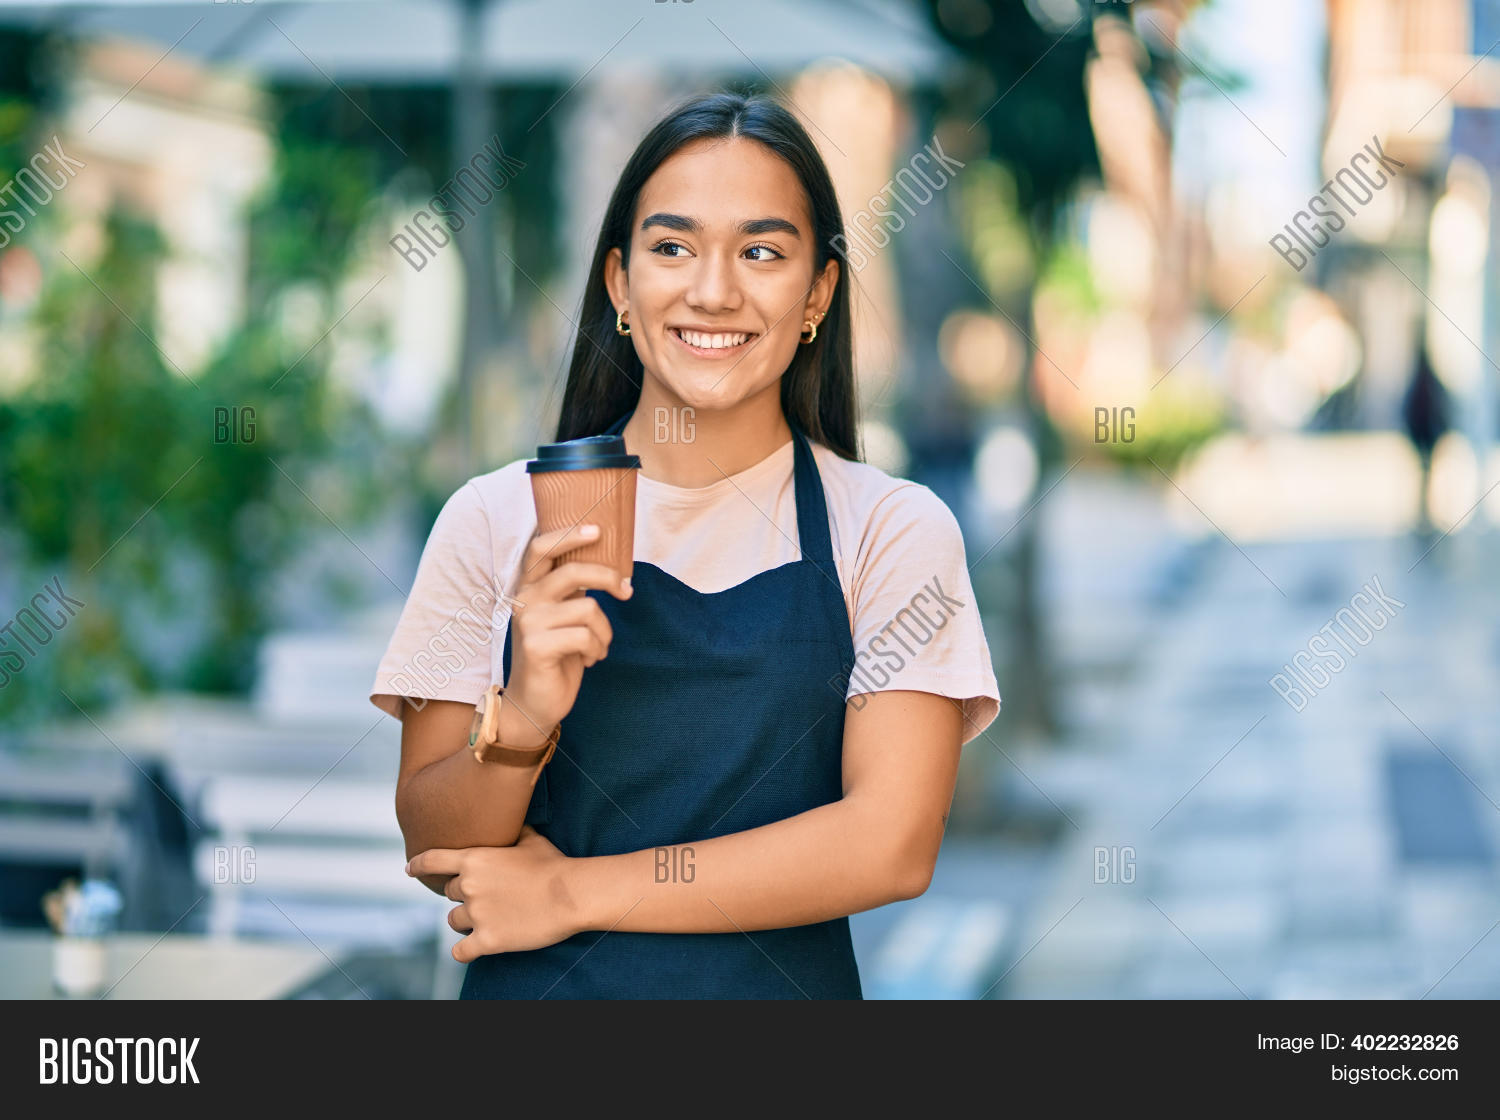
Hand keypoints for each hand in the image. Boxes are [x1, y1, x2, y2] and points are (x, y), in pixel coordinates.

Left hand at [406, 827, 581, 960]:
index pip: (432, 860)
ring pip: (454, 921)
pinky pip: (460, 952)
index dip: (418, 865)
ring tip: (488, 919)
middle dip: (465, 894)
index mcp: (474, 859)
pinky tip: (472, 948)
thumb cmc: (553, 864)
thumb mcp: (530, 839)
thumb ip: (510, 830)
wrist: (571, 894)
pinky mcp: (488, 940)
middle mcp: (469, 886)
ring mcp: (477, 914)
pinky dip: (465, 951)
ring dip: (466, 920)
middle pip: (450, 893)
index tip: (409, 869)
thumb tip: (507, 817)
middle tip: (488, 896)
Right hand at [501, 523, 631, 741]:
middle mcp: (524, 600)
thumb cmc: (556, 654)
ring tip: (597, 647)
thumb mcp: (564, 614)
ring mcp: (529, 622)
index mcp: (529, 587)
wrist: (535, 700)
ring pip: (588, 609)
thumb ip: (573, 588)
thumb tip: (604, 560)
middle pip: (573, 571)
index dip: (568, 534)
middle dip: (608, 578)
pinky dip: (596, 649)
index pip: (541, 548)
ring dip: (604, 632)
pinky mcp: (537, 646)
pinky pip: (585, 636)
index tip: (598, 530)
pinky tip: (588, 660)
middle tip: (626, 592)